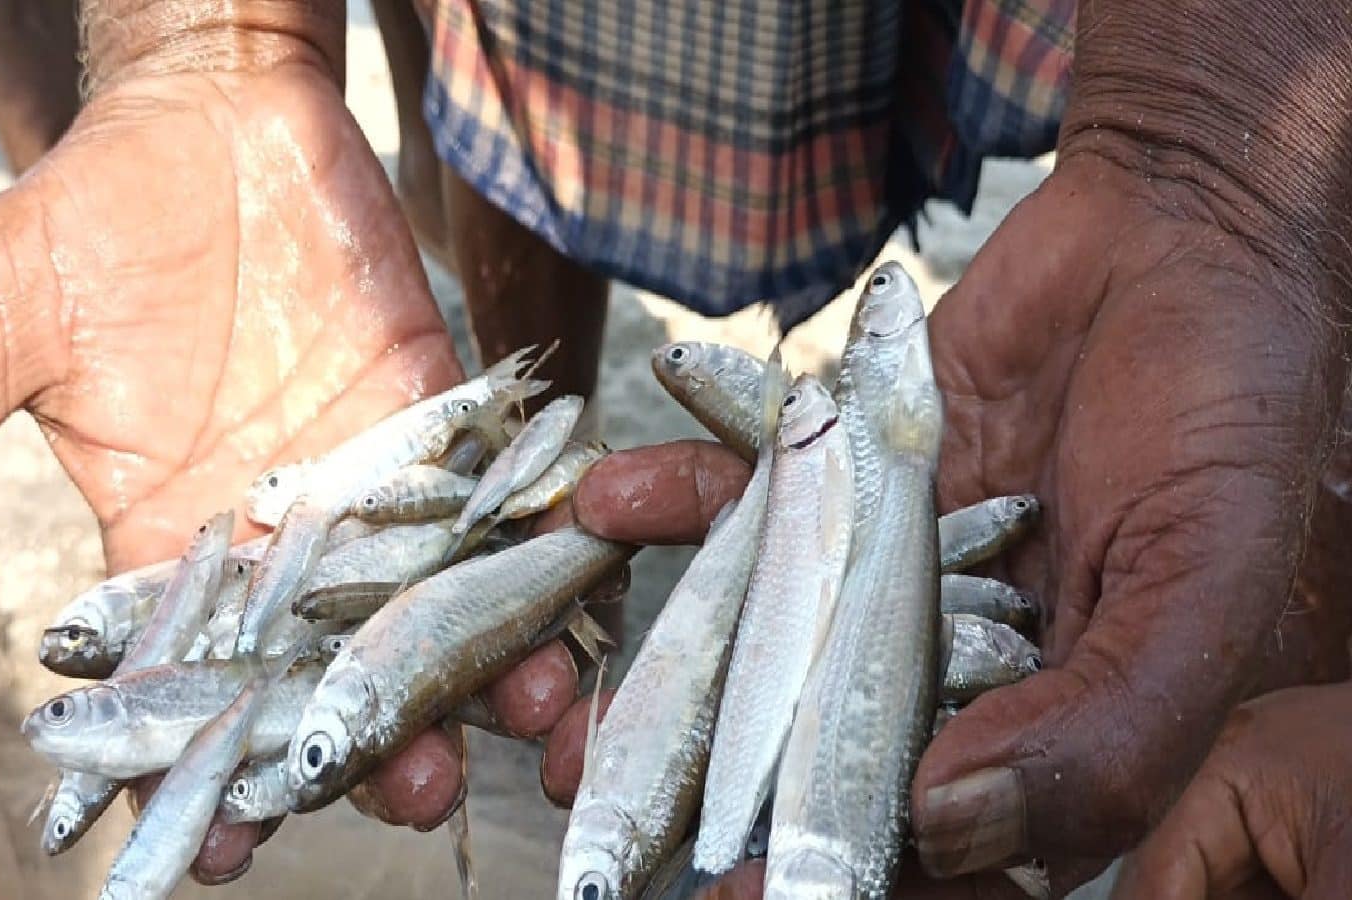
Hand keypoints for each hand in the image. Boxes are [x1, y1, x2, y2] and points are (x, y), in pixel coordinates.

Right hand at [0, 62, 584, 878]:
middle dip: (355, 742)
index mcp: (161, 544)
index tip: (219, 841)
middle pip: (321, 675)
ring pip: (420, 618)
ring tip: (505, 730)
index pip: (178, 688)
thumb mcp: (2, 311)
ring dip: (464, 680)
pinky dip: (531, 569)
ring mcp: (368, 488)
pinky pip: (493, 516)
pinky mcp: (441, 426)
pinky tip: (568, 619)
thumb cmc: (99, 210)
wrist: (219, 118)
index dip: (194, 768)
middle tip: (397, 792)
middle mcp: (274, 538)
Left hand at [548, 140, 1351, 895]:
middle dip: (712, 780)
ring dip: (664, 666)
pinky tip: (607, 501)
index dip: (841, 871)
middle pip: (822, 744)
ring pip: (767, 634)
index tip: (739, 894)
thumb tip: (953, 825)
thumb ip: (1101, 727)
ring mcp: (888, 563)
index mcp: (1050, 715)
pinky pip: (749, 495)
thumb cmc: (1225, 410)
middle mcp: (956, 655)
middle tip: (599, 798)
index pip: (937, 828)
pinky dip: (675, 496)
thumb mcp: (1197, 584)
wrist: (1173, 233)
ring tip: (563, 704)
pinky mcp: (843, 469)